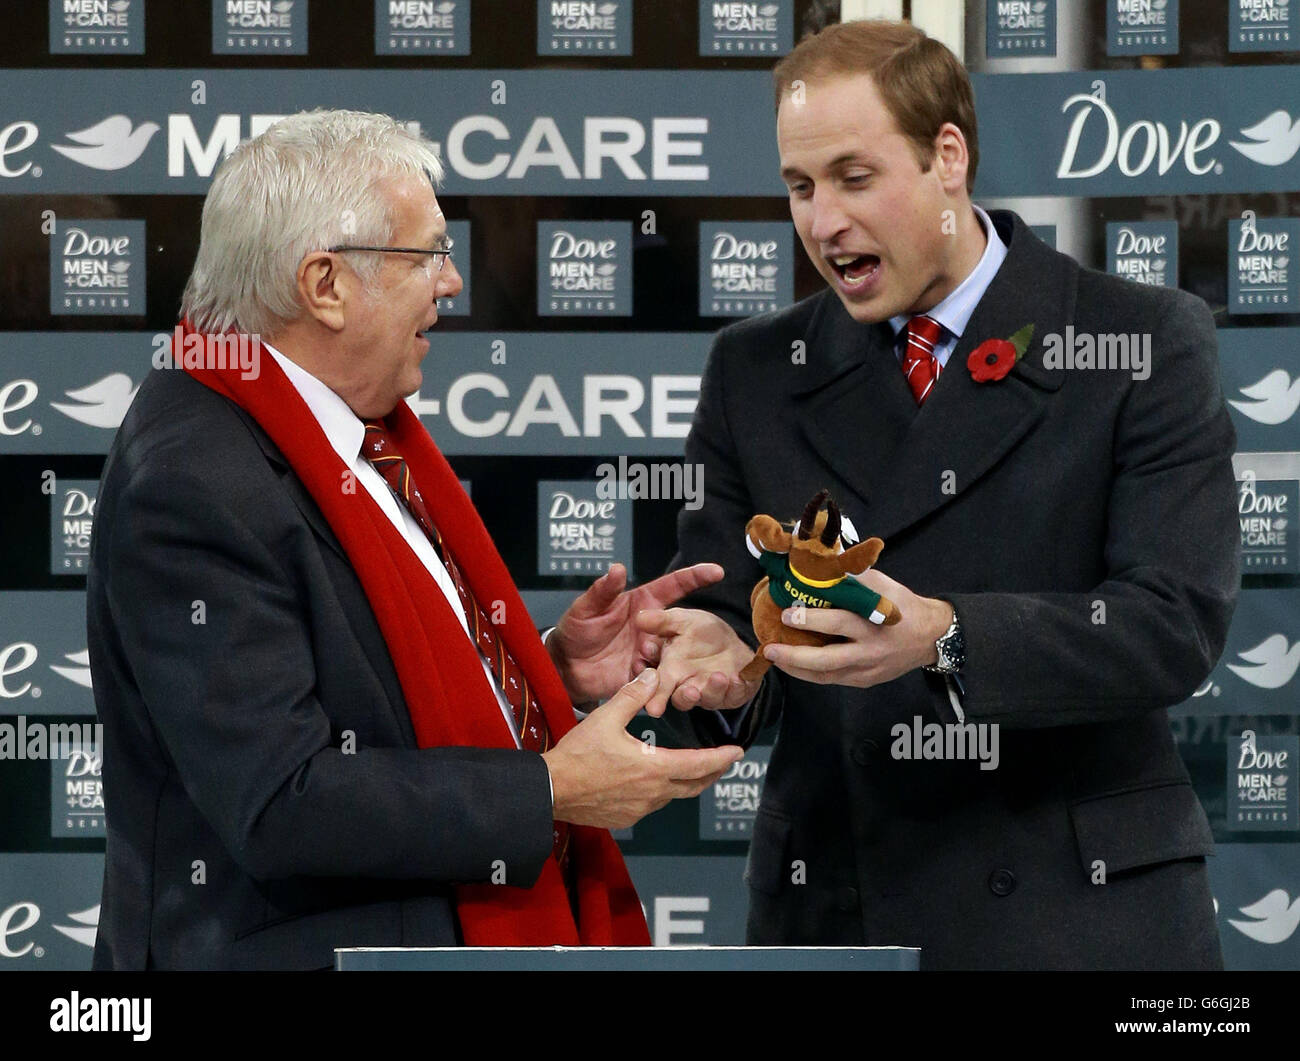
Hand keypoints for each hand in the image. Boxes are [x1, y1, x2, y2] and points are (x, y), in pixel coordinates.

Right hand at [541, 669, 743, 829]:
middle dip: (712, 773)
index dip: (721, 758)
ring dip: (685, 782)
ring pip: (672, 796)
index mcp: (654, 768)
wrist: (550, 791)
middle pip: (694, 786)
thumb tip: (654, 676)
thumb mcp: (605, 718)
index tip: (738, 752)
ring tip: (690, 769)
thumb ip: (633, 696)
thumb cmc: (578, 754)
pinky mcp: (625, 819)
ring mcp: (640, 810)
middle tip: (723, 762)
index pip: (699, 765)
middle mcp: (653, 794)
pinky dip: (661, 792)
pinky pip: (651, 805)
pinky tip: (652, 782)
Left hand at [546, 562, 724, 703]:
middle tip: (664, 639)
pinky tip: (652, 685)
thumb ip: (602, 591)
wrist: (566, 667)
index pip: (675, 586)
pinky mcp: (646, 676)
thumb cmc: (577, 630)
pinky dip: (658, 683)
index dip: (696, 576)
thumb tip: (617, 568)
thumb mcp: (586, 608)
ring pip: (674, 655)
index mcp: (644, 604)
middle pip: (681, 626)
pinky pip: (659, 680)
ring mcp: (652, 652)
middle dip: (685, 631)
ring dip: (671, 659)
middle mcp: (654, 628)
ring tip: (650, 662)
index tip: (717, 571)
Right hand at [633, 608, 760, 716]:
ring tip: (718, 677)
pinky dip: (736, 689)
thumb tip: (639, 616)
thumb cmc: (700, 633)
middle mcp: (689, 686)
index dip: (655, 697)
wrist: (729, 639)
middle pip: (682, 700)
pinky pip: (735, 695)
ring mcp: (711, 692)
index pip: (659, 688)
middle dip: (685, 698)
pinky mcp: (733, 693)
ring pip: (709, 699)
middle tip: (690, 691)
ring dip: (713, 690)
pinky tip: (738, 679)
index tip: (652, 704)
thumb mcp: (682, 621)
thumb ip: (662, 622)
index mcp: (671, 672)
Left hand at [761, 569, 952, 687]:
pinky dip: (809, 674)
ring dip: (796, 669)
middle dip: (795, 655)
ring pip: (826, 676)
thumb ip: (852, 578)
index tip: (787, 612)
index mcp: (875, 623)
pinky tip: (791, 666)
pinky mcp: (865, 681)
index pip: (839, 623)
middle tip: (770, 647)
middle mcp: (870, 651)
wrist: (931, 636)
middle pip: (828, 659)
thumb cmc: (902, 605)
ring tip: (772, 658)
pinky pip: (832, 680)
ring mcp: (867, 670)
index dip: (811, 619)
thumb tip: (819, 564)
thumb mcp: (882, 586)